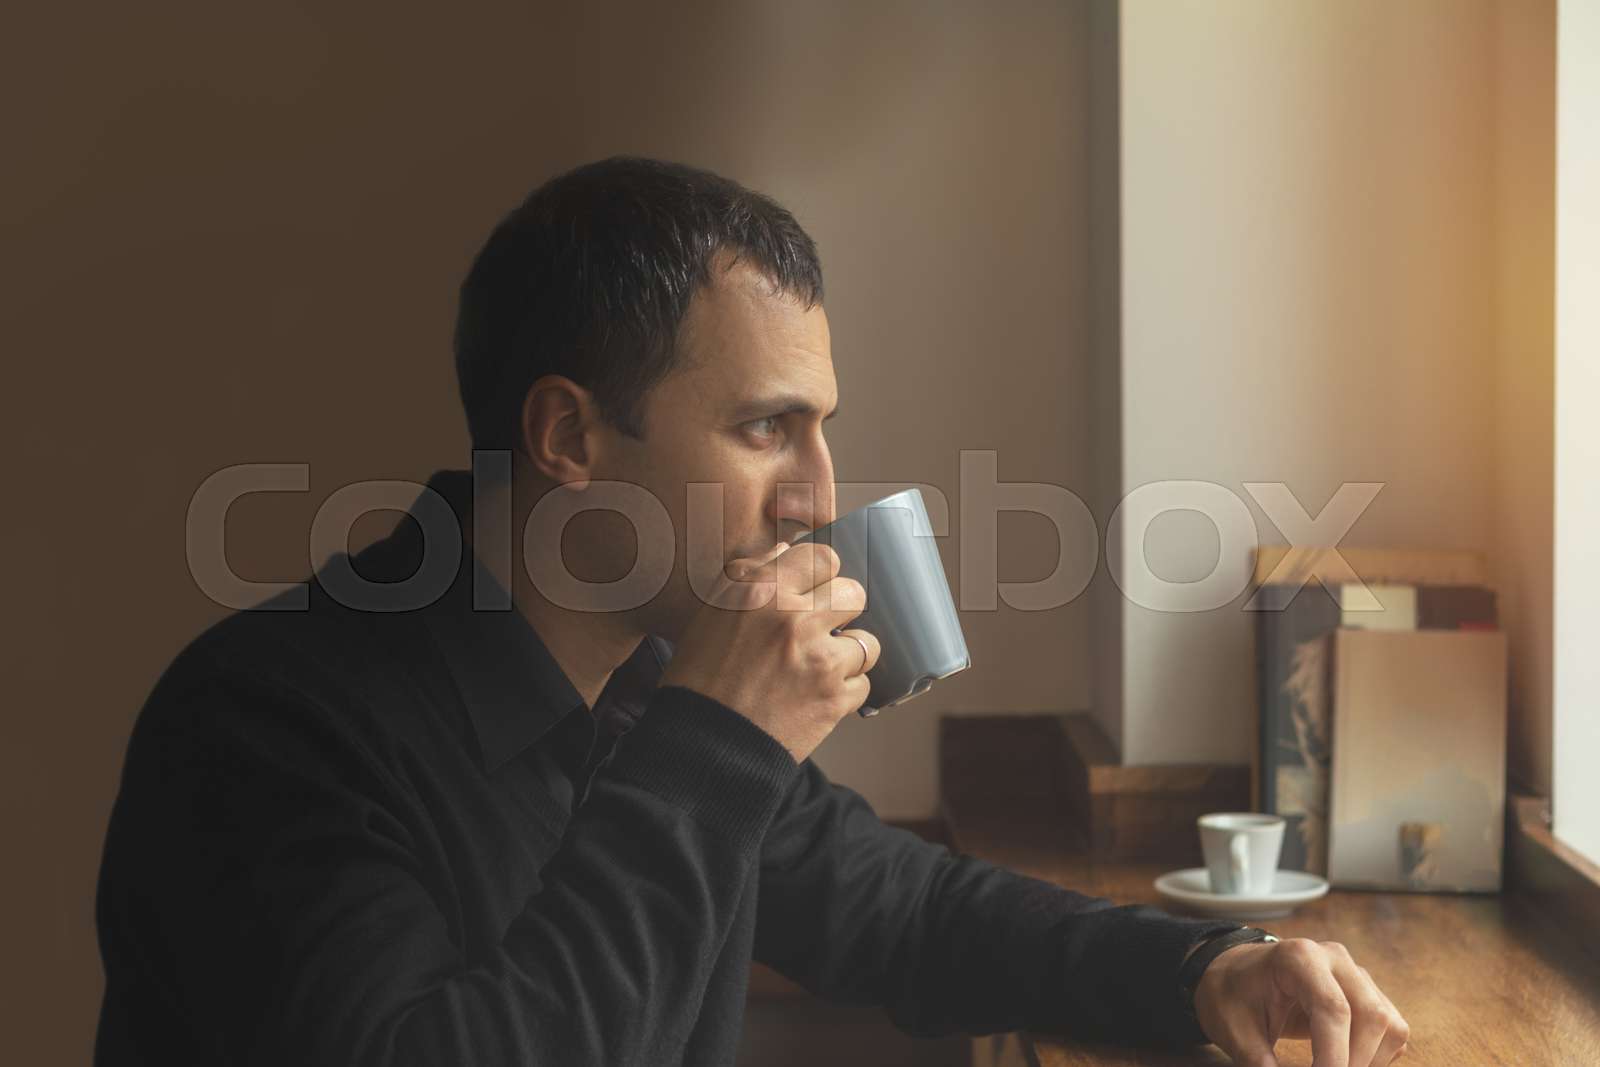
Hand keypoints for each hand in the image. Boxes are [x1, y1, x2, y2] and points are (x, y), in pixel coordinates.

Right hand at [661, 540, 880, 761]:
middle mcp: (794, 619)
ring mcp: (819, 660)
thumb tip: (786, 551)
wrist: (702, 745)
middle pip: (853, 594)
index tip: (814, 590)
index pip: (823, 557)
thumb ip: (751, 576)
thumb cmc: (700, 678)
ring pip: (866, 642)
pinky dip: (844, 692)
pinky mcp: (833, 699)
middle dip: (841, 611)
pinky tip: (816, 695)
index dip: (821, 575)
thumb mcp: (712, 614)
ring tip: (819, 667)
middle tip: (820, 630)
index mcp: (761, 591)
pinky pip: (862, 684)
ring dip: (847, 655)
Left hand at [1193, 938, 1409, 1066]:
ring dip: (1369, 1061)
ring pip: (1388, 1024)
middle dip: (1355, 1062)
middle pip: (1371, 1016)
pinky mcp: (1365, 992)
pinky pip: (1390, 1029)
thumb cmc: (1230, 996)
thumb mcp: (1235, 1032)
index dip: (1335, 1058)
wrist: (1232, 972)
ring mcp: (1354, 973)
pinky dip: (1375, 1056)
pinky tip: (1344, 1063)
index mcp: (1298, 958)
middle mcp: (1334, 958)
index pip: (1333, 1009)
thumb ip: (1261, 1066)